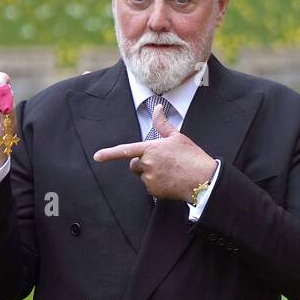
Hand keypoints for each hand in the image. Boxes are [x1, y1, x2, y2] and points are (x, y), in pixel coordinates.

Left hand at [93, 103, 216, 201]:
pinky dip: (156, 184)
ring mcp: (149, 179)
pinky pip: (149, 186)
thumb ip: (163, 124)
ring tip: (169, 171)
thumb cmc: (191, 157)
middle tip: (161, 162)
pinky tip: (170, 180)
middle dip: (142, 163)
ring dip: (151, 173)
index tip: (97, 156)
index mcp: (151, 149)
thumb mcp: (177, 137)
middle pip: (134, 164)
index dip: (110, 153)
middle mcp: (147, 164)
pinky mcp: (153, 191)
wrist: (202, 179)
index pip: (126, 150)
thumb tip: (158, 108)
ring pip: (142, 176)